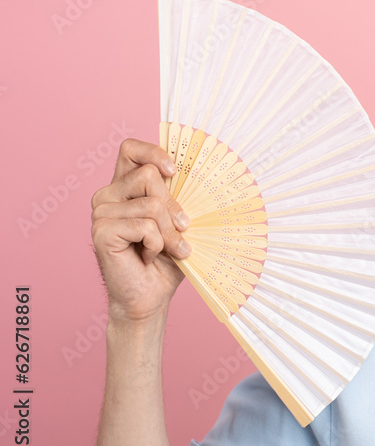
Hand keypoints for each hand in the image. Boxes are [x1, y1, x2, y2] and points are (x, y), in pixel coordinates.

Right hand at [91, 138, 190, 324]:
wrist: (150, 296)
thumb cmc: (166, 258)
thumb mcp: (178, 221)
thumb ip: (179, 196)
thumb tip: (202, 174)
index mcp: (125, 186)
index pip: (130, 149)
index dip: (153, 153)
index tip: (173, 171)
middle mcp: (108, 195)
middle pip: (149, 176)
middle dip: (174, 207)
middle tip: (179, 231)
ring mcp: (101, 213)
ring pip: (152, 204)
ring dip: (169, 232)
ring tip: (164, 249)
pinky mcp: (101, 232)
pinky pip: (145, 226)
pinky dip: (156, 244)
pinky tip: (147, 256)